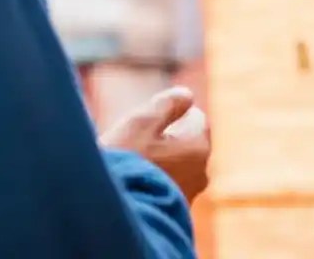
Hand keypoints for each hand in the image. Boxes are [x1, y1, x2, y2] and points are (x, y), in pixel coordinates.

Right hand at [100, 86, 210, 202]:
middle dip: (165, 138)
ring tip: (130, 167)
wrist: (113, 217)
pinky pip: (166, 187)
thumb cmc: (127, 164)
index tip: (145, 123)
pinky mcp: (174, 213)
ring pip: (175, 165)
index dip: (170, 115)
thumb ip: (167, 103)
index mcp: (198, 147)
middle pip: (185, 142)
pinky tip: (132, 187)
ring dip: (157, 161)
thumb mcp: (142, 122)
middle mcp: (200, 172)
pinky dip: (153, 182)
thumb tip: (187, 95)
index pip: (195, 117)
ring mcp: (188, 195)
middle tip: (134, 144)